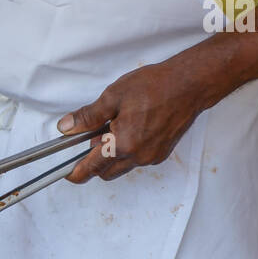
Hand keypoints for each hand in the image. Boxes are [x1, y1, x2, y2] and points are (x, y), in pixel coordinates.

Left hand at [57, 58, 213, 182]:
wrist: (190, 85)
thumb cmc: (156, 86)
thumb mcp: (113, 97)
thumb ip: (88, 116)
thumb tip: (67, 127)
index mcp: (124, 144)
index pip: (93, 167)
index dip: (76, 173)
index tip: (67, 174)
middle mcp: (139, 156)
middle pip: (106, 172)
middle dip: (94, 160)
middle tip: (91, 136)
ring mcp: (152, 156)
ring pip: (122, 166)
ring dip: (112, 154)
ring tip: (114, 125)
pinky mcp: (162, 152)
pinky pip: (137, 159)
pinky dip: (127, 150)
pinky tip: (130, 127)